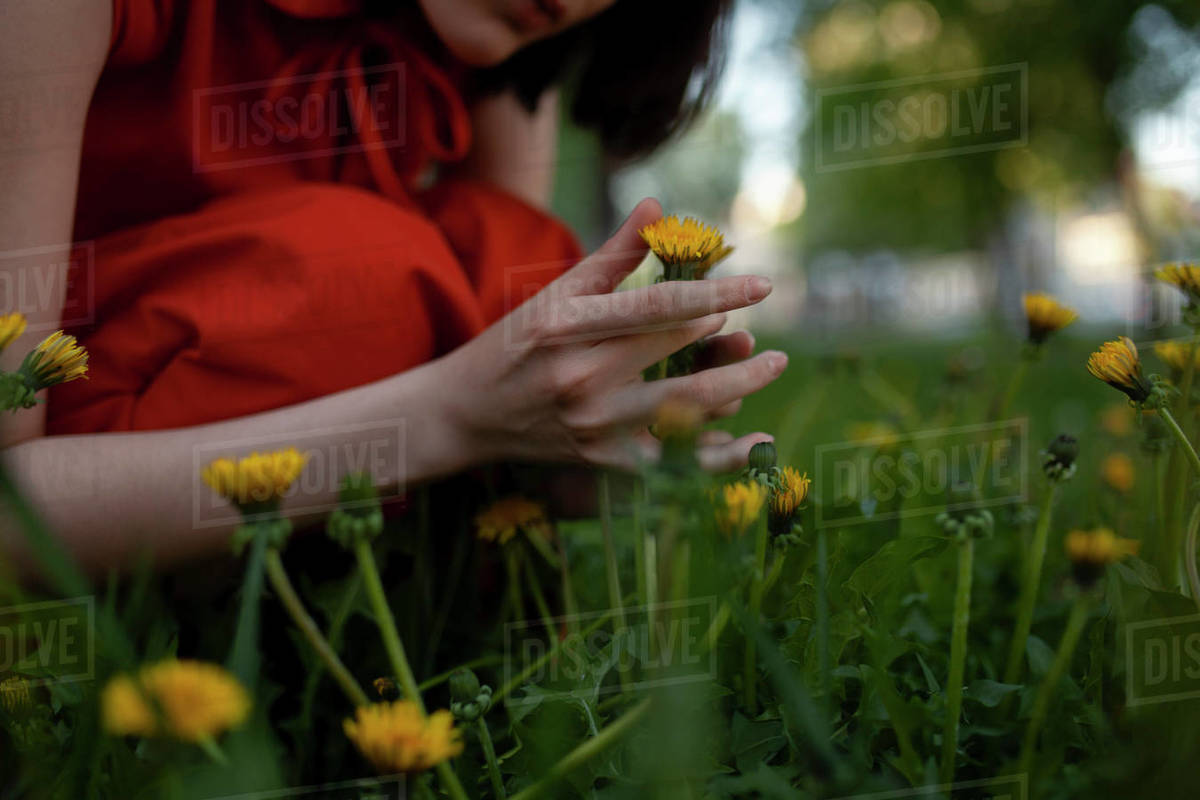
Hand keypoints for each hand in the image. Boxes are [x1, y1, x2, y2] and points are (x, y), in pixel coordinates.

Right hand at [437, 198, 786, 471]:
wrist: (464, 415)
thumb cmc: (513, 344)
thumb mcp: (553, 296)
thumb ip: (610, 255)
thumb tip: (657, 205)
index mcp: (566, 326)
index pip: (657, 305)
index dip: (716, 292)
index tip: (762, 286)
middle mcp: (579, 377)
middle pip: (676, 353)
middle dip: (725, 336)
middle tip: (752, 332)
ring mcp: (591, 425)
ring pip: (684, 407)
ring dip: (738, 386)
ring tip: (770, 364)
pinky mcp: (600, 461)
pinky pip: (672, 461)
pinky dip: (718, 454)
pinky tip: (757, 441)